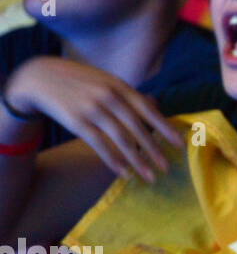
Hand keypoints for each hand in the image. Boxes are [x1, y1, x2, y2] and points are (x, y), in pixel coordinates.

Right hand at [5, 57, 182, 181]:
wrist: (41, 77)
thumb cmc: (80, 81)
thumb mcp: (106, 80)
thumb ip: (128, 95)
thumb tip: (155, 106)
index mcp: (120, 85)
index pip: (147, 109)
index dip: (164, 127)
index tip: (179, 144)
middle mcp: (108, 96)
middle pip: (137, 127)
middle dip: (154, 149)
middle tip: (167, 167)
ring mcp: (92, 108)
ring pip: (121, 138)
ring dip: (137, 159)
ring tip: (149, 176)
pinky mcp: (76, 121)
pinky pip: (99, 144)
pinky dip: (113, 159)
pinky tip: (124, 172)